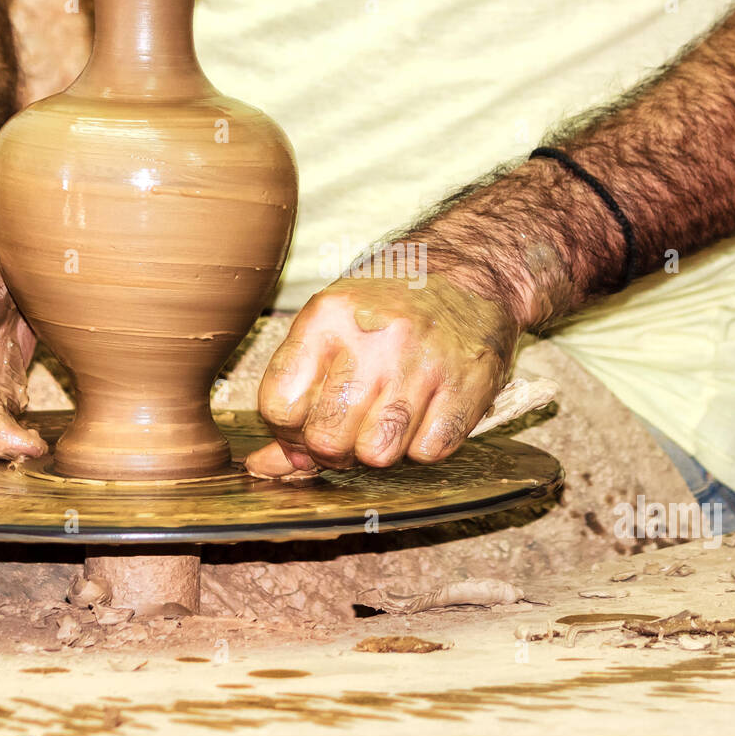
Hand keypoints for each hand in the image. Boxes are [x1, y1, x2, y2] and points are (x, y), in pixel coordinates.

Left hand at [245, 274, 519, 475]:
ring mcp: (424, 362)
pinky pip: (428, 452)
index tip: (305, 423)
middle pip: (326, 438)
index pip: (280, 406)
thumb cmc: (386, 304)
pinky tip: (423, 414)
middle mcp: (374, 336)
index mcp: (328, 316)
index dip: (286, 430)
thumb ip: (296, 394)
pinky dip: (422, 445)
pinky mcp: (468, 385)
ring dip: (377, 450)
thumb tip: (265, 466)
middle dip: (331, 449)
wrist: (470, 269)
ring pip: (377, 453)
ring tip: (385, 421)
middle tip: (348, 428)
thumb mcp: (330, 327)